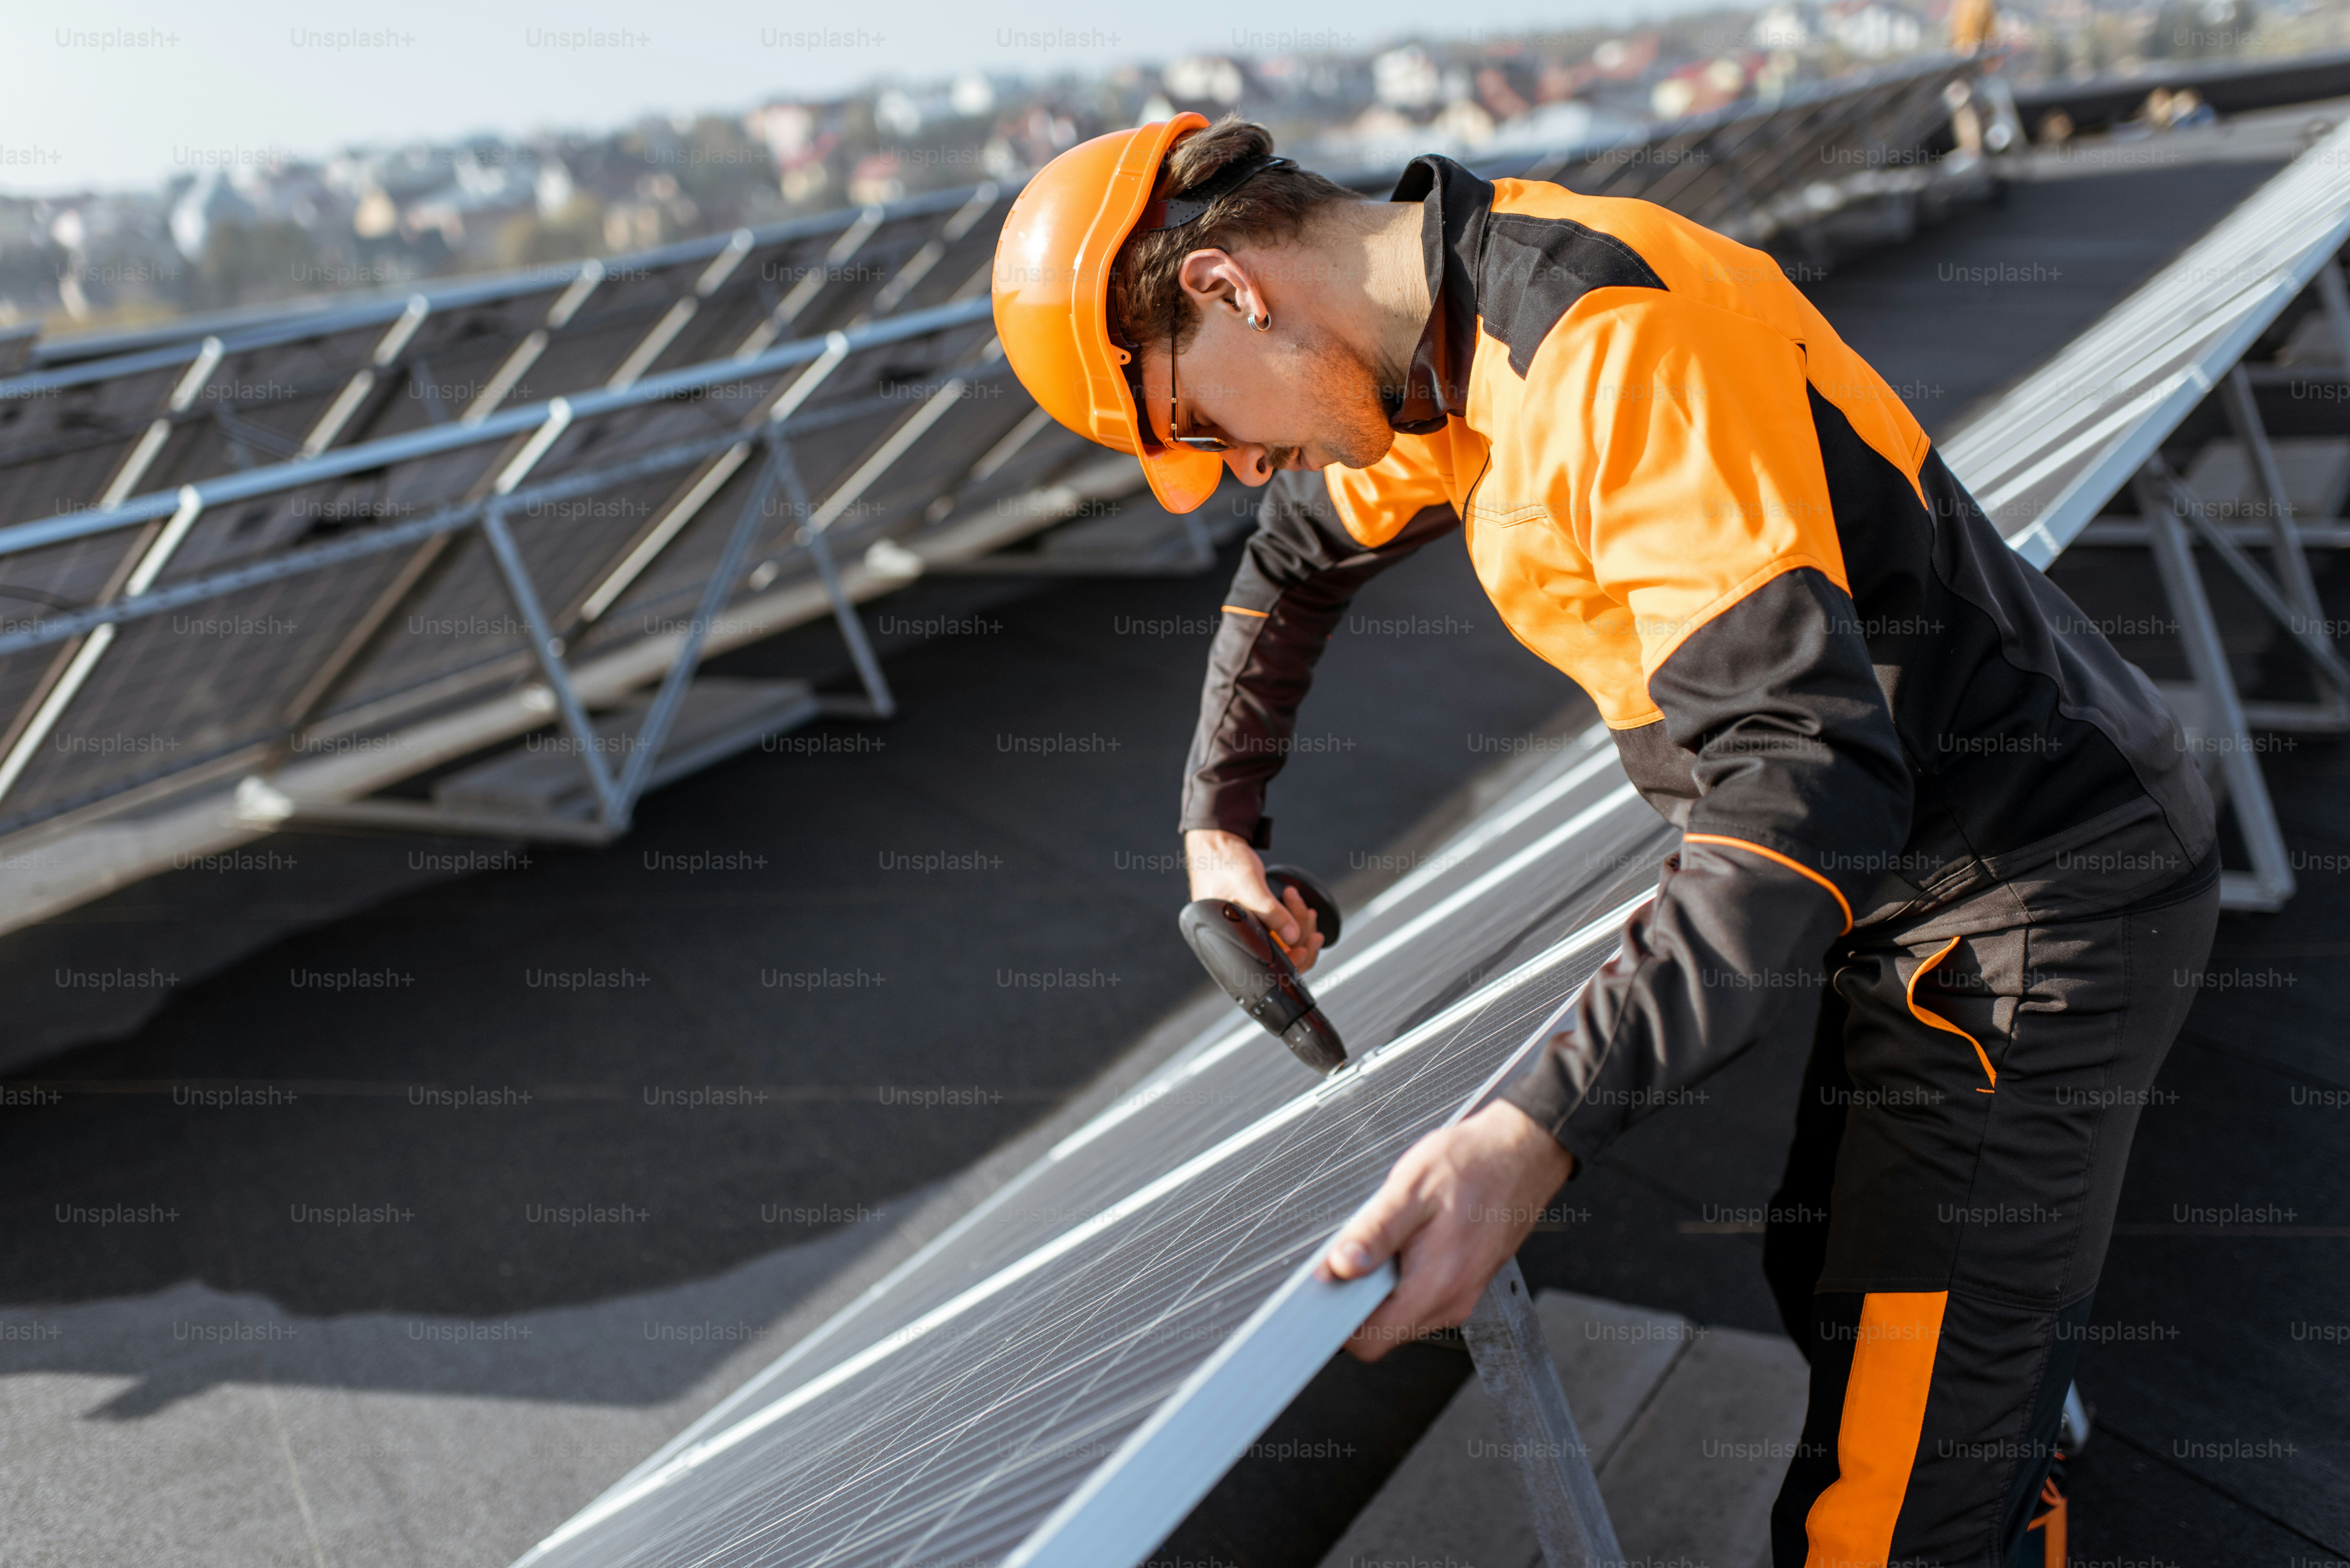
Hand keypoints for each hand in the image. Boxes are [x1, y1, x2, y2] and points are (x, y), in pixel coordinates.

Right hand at [1182, 827, 1324, 972]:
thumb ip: (1269, 912)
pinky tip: (1300, 909)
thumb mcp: (1249, 885)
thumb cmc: (1225, 863)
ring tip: (1304, 907)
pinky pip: (1278, 932)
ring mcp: (1247, 932)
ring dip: (1299, 927)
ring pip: (1281, 945)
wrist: (1217, 844)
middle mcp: (1237, 941)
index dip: (1290, 962)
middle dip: (1300, 939)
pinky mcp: (1254, 922)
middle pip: (1277, 957)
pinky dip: (1293, 922)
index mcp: (1228, 941)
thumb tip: (1293, 937)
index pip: (1264, 967)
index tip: (1307, 946)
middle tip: (1310, 915)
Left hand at [1316, 1099, 1575, 1360]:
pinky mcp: (1465, 1284)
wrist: (1523, 1152)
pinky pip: (1420, 1299)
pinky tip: (1405, 1242)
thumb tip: (1339, 1266)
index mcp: (1435, 1284)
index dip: (1337, 1322)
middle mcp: (1451, 1300)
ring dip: (1379, 1288)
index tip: (1322, 1291)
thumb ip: (1373, 1232)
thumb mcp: (1411, 1188)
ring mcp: (1461, 1295)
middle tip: (1349, 1254)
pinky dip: (1401, 1280)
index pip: (1370, 1340)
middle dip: (1356, 1301)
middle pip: (1383, 1332)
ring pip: (1401, 1316)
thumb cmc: (1474, 1164)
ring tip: (1385, 1240)